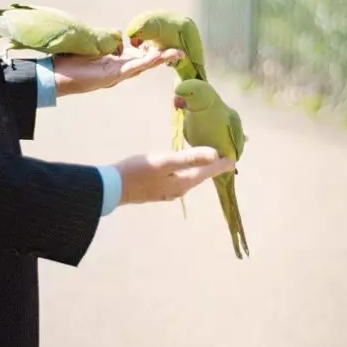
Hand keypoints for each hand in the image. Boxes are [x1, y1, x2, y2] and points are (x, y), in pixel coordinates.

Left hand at [53, 43, 183, 96]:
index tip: (165, 44)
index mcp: (114, 63)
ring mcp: (118, 73)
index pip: (138, 55)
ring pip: (144, 64)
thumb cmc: (70, 62)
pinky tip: (160, 57)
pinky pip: (134, 67)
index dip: (152, 50)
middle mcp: (119, 69)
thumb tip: (118, 35)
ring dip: (161, 59)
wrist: (56, 76)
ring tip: (178, 53)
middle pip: (145, 61)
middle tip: (180, 51)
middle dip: (163, 56)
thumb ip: (107, 41)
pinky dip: (148, 61)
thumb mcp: (94, 46)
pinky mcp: (113, 75)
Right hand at [113, 146, 234, 205]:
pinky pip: (179, 179)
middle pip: (201, 176)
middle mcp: (179, 189)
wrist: (112, 188)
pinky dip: (187, 171)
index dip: (222, 164)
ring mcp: (167, 191)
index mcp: (183, 182)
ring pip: (190, 178)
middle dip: (213, 166)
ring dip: (200, 169)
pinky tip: (182, 167)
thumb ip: (189, 158)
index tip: (235, 157)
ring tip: (207, 160)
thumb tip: (215, 154)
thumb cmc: (138, 171)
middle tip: (224, 156)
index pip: (209, 171)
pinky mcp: (157, 190)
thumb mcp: (165, 161)